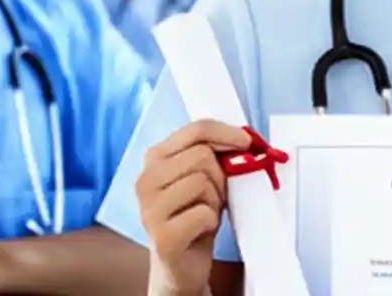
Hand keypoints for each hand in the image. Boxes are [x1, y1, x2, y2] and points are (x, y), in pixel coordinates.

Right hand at [136, 119, 250, 295]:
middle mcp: (145, 180)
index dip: (226, 133)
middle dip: (220, 176)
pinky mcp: (163, 238)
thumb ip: (213, 154)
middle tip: (216, 196)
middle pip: (203, 156)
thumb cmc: (195, 214)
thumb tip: (245, 140)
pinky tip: (201, 230)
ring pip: (203, 182)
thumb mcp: (201, 177)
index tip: (246, 142)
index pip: (196, 129)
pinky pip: (204, 213)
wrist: (181, 263)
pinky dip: (211, 221)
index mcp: (154, 158)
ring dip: (215, 200)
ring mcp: (150, 210)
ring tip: (205, 213)